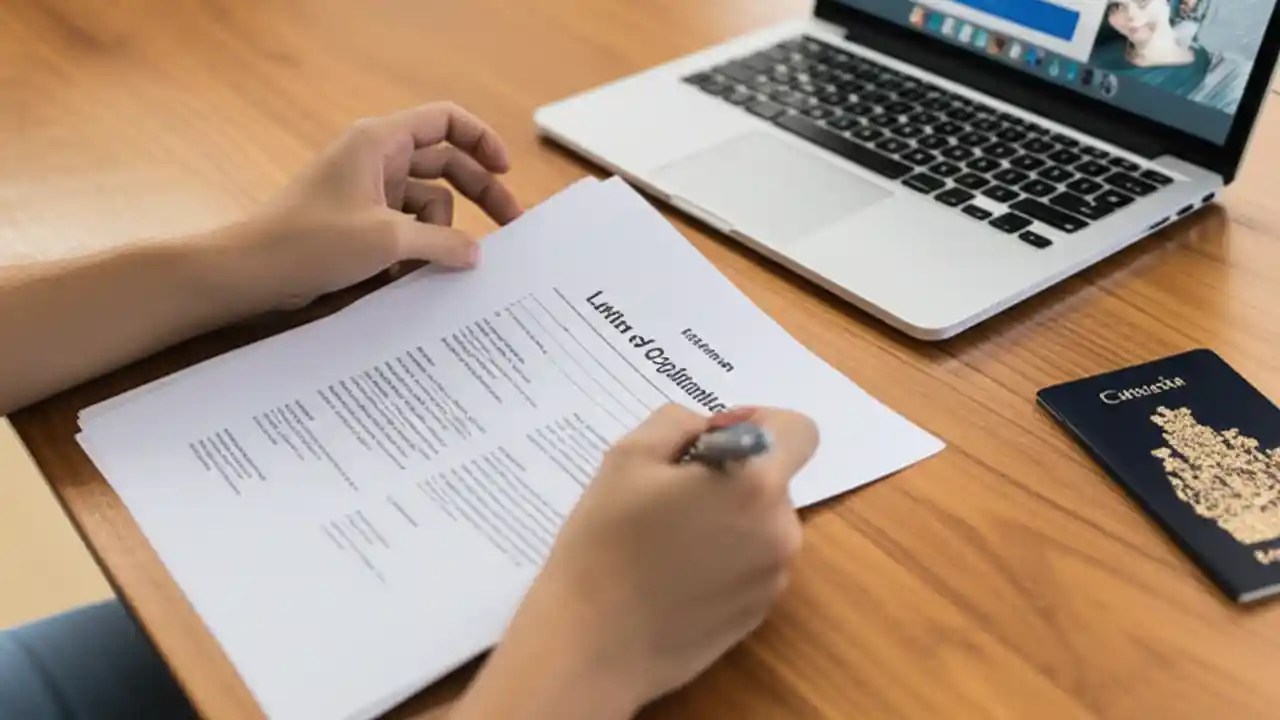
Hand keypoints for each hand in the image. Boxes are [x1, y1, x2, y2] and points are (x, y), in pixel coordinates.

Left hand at [235, 102, 522, 309]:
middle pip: (445, 164)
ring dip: (441, 231)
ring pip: (428, 202)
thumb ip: (441, 241)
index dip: (482, 140)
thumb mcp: (388, 240)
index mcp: (380, 141)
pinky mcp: (361, 221)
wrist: (252, 271)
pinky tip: (410, 274)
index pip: (446, 121)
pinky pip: (407, 226)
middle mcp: (376, 158)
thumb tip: (475, 252)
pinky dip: (416, 246)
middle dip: (478, 192)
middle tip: (510, 223)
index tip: (505, 172)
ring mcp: (368, 190)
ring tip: (439, 263)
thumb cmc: (310, 241)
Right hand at [474, 404, 818, 715]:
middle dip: (730, 476)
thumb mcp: (628, 457)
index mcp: (756, 486)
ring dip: (726, 518)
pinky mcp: (756, 616)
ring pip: (760, 525)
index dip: (758, 421)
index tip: (710, 439)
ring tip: (664, 540)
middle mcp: (781, 532)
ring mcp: (773, 580)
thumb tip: (711, 431)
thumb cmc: (604, 543)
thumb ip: (680, 422)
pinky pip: (750, 566)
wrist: (591, 646)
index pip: (798, 431)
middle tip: (668, 493)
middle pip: (772, 481)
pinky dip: (722, 559)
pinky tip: (671, 577)